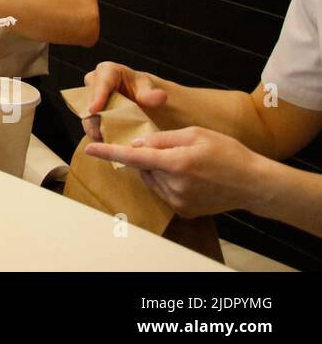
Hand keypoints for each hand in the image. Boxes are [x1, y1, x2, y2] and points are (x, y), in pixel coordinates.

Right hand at [81, 61, 167, 139]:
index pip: (101, 82)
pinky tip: (107, 143)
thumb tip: (159, 97)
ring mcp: (89, 100)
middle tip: (100, 131)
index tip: (94, 110)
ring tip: (105, 140)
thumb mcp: (149, 89)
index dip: (97, 96)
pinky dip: (98, 135)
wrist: (141, 102)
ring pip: (86, 115)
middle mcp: (93, 84)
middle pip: (89, 100)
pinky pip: (90, 126)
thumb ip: (152, 94)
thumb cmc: (142, 91)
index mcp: (107, 71)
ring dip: (94, 128)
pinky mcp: (90, 115)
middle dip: (94, 116)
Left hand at [83, 126, 267, 217]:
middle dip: (148, 156)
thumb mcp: (195, 134)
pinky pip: (163, 191)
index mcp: (176, 163)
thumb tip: (137, 144)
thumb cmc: (228, 153)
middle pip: (144, 167)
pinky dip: (167, 181)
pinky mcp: (183, 210)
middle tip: (171, 149)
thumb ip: (162, 138)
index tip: (91, 149)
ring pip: (152, 179)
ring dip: (157, 169)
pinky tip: (189, 176)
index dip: (110, 152)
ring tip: (184, 163)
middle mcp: (174, 185)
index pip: (134, 157)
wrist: (254, 183)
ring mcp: (178, 200)